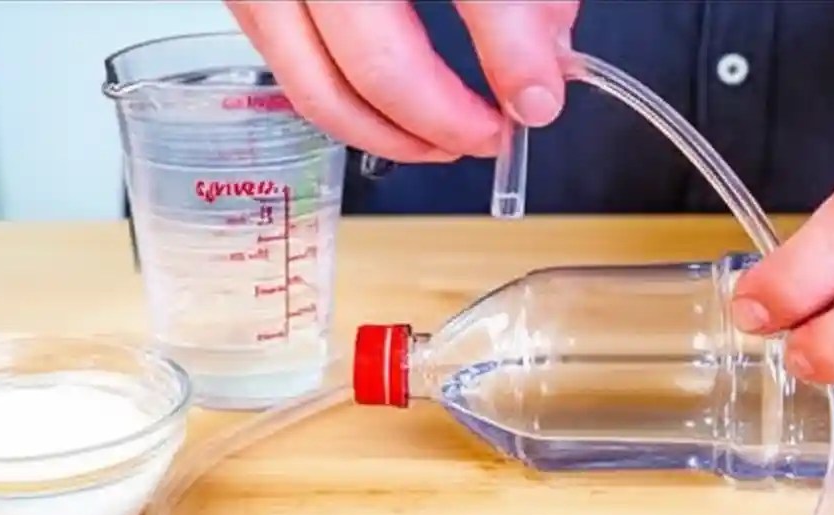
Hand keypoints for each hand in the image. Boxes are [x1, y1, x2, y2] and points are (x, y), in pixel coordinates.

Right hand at [225, 0, 577, 162]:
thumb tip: (548, 54)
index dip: (512, 54)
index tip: (540, 97)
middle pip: (380, 63)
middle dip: (442, 122)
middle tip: (487, 135)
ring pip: (317, 87)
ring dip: (386, 136)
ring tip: (438, 142)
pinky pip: (285, 65)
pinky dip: (338, 102)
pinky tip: (383, 109)